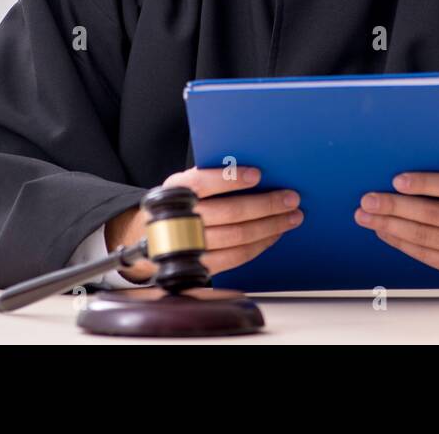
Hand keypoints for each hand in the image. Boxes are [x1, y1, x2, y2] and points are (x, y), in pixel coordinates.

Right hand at [105, 166, 302, 282]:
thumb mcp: (181, 185)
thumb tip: (253, 171)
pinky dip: (259, 245)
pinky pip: (237, 257)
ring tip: (291, 217)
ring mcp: (190, 247)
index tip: (258, 174)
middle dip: (265, 205)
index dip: (230, 179)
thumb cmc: (176, 203)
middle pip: (229, 212)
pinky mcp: (200, 267)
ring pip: (238, 237)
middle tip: (290, 198)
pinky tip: (273, 234)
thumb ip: (207, 177)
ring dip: (270, 226)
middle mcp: (180, 220)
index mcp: (174, 192)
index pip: (202, 183)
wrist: (147, 237)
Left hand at [353, 158, 438, 282]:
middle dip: (395, 206)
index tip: (396, 180)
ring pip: (425, 237)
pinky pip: (428, 256)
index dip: (424, 183)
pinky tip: (385, 232)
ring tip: (367, 217)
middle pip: (433, 214)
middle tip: (368, 200)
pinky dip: (402, 243)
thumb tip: (411, 162)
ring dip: (390, 226)